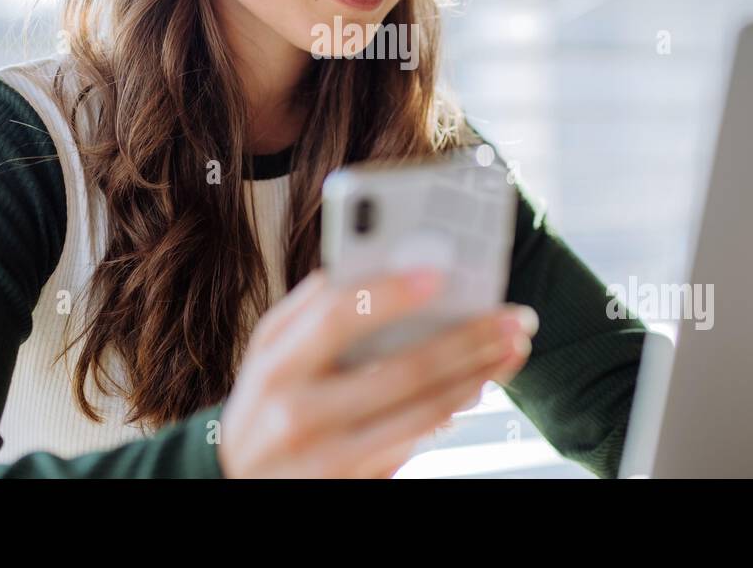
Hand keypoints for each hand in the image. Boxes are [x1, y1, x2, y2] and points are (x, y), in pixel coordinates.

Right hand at [216, 267, 537, 477]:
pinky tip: (478, 387)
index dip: (389, 293)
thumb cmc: (264, 403)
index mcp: (274, 365)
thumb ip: (307, 309)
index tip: (440, 272)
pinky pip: (415, 444)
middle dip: (467, 339)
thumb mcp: (266, 353)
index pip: (337, 317)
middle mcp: (297, 414)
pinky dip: (452, 412)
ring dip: (477, 378)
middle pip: (401, 370)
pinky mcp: (351, 486)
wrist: (238, 485)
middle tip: (514, 317)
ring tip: (511, 349)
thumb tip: (363, 265)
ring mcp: (326, 459)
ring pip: (421, 413)